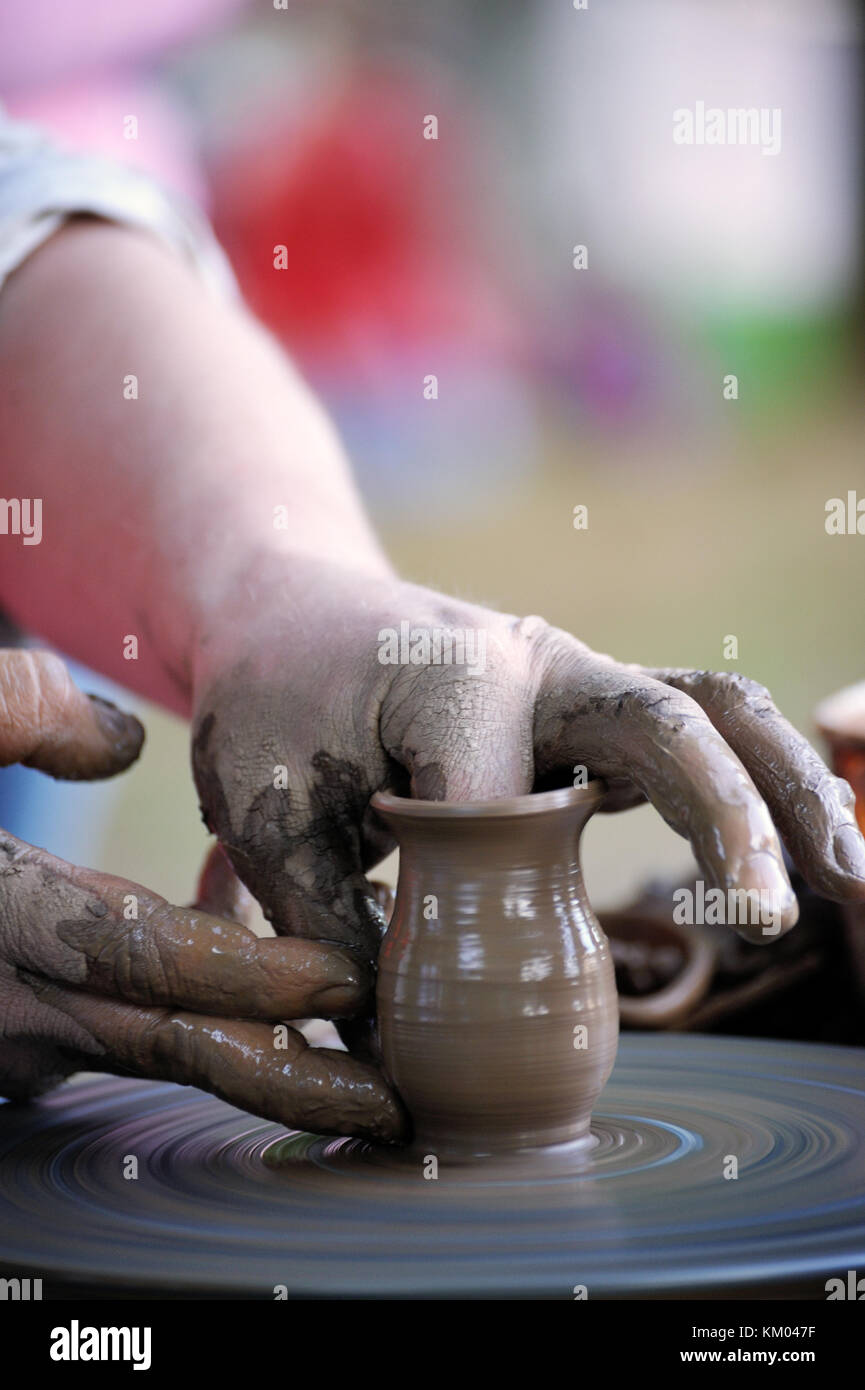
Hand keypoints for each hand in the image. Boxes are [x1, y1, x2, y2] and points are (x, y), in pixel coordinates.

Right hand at [0, 649, 403, 1140]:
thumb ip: (24, 711)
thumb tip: (119, 741)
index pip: (146, 960)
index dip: (250, 974)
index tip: (346, 980)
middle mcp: (8, 1002)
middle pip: (169, 1047)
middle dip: (287, 1078)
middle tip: (391, 1103)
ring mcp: (5, 1042)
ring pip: (149, 1060)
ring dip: (252, 1068)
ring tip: (355, 1081)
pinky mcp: (8, 1047)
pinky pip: (112, 1052)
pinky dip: (189, 1043)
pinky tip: (256, 1025)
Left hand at [190, 555, 864, 971]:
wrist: (289, 608)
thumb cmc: (271, 701)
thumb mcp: (265, 812)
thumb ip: (328, 928)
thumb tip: (395, 1058)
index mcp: (461, 676)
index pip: (508, 814)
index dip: (472, 902)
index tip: (417, 970)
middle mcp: (545, 665)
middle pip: (676, 724)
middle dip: (737, 821)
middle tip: (770, 919)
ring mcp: (580, 681)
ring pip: (711, 718)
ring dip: (786, 794)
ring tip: (849, 884)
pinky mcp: (593, 713)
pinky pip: (692, 739)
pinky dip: (747, 795)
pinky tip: (774, 869)